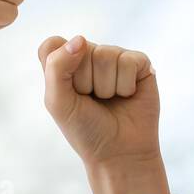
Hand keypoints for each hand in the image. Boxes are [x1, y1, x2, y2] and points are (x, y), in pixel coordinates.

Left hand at [38, 35, 167, 193]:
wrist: (119, 153)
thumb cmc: (85, 129)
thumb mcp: (58, 102)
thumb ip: (57, 67)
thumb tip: (80, 39)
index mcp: (64, 64)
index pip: (53, 44)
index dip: (59, 66)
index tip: (68, 92)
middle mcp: (89, 56)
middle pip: (81, 49)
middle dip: (85, 82)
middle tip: (93, 101)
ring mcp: (115, 58)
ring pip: (106, 55)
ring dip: (106, 87)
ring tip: (110, 100)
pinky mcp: (139, 64)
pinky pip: (129, 61)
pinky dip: (126, 86)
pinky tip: (127, 96)